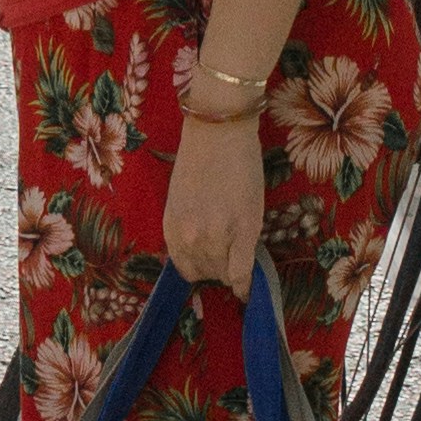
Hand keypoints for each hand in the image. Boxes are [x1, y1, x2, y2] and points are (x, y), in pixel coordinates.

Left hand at [160, 101, 266, 299]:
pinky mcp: (244, 231)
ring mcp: (217, 237)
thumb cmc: (199, 160)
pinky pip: (243, 271)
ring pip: (226, 274)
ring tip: (239, 251)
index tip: (211, 262)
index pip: (185, 270)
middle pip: (207, 273)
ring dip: (232, 268)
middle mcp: (190, 239)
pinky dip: (245, 283)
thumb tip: (202, 252)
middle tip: (228, 251)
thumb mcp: (182, 201)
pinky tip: (248, 289)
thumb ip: (188, 229)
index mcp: (172, 230)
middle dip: (217, 266)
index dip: (200, 267)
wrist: (220, 131)